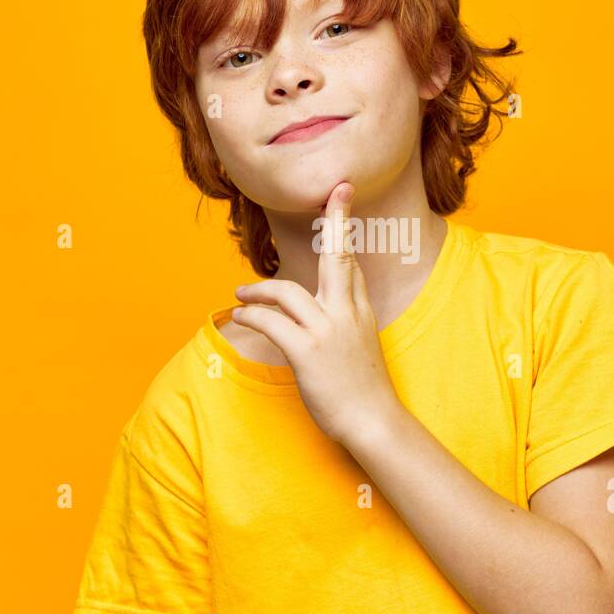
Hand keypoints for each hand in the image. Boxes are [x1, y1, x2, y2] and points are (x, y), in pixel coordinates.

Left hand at [230, 181, 402, 447]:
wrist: (373, 421)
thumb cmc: (363, 388)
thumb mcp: (362, 342)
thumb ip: (348, 313)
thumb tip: (335, 293)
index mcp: (359, 310)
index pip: (349, 260)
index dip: (342, 225)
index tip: (340, 193)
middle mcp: (346, 313)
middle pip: (337, 257)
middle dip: (334, 221)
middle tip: (329, 192)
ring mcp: (328, 331)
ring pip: (287, 292)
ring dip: (257, 291)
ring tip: (240, 298)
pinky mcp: (307, 352)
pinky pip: (271, 323)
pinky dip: (252, 317)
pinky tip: (240, 319)